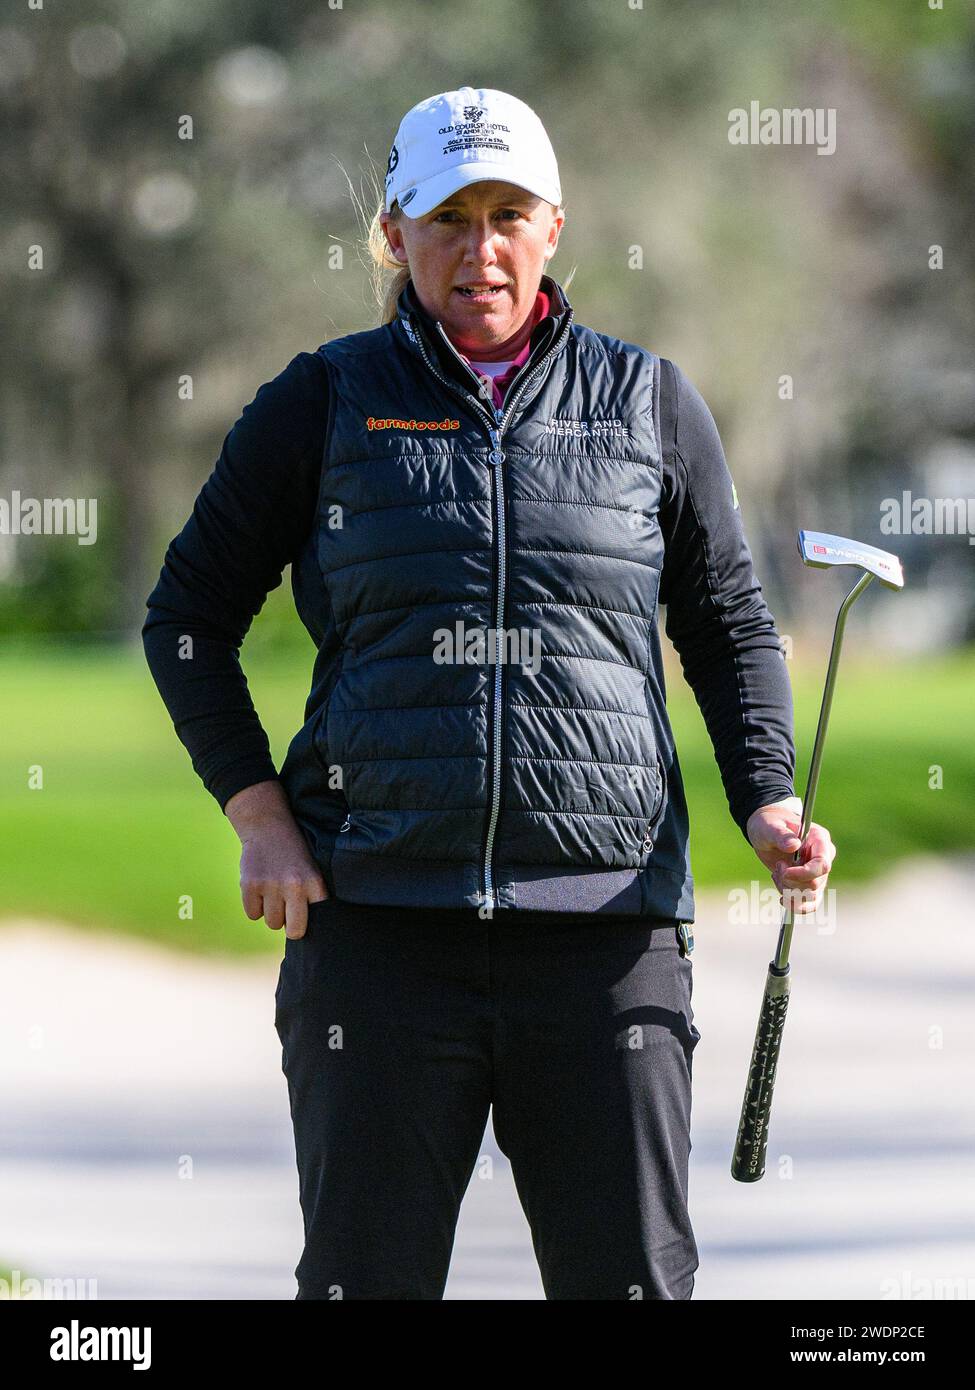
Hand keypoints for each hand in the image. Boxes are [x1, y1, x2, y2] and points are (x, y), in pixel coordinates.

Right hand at [224, 781, 327, 938]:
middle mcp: (294, 885)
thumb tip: (305, 932)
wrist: (267, 826)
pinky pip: (253, 914)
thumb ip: (311, 898)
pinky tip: (259, 888)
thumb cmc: (293, 855)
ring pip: (272, 923)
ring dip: (271, 913)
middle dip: (290, 926)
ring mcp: (271, 886)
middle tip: (288, 913)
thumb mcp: (311, 870)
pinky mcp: (250, 885)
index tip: (305, 918)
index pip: (316, 921)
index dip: (309, 922)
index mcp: (314, 882)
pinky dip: (254, 906)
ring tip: (273, 892)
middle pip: (294, 930)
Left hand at [746, 797, 835, 916]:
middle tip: (777, 867)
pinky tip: (783, 899)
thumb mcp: (769, 827)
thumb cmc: (768, 824)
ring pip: (811, 895)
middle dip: (791, 881)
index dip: (804, 874)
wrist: (766, 831)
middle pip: (815, 883)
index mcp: (819, 839)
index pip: (822, 865)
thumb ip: (781, 835)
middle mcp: (824, 857)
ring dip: (788, 890)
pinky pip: (811, 903)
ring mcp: (818, 872)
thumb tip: (794, 845)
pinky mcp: (809, 883)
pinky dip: (797, 905)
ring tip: (776, 874)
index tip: (783, 872)